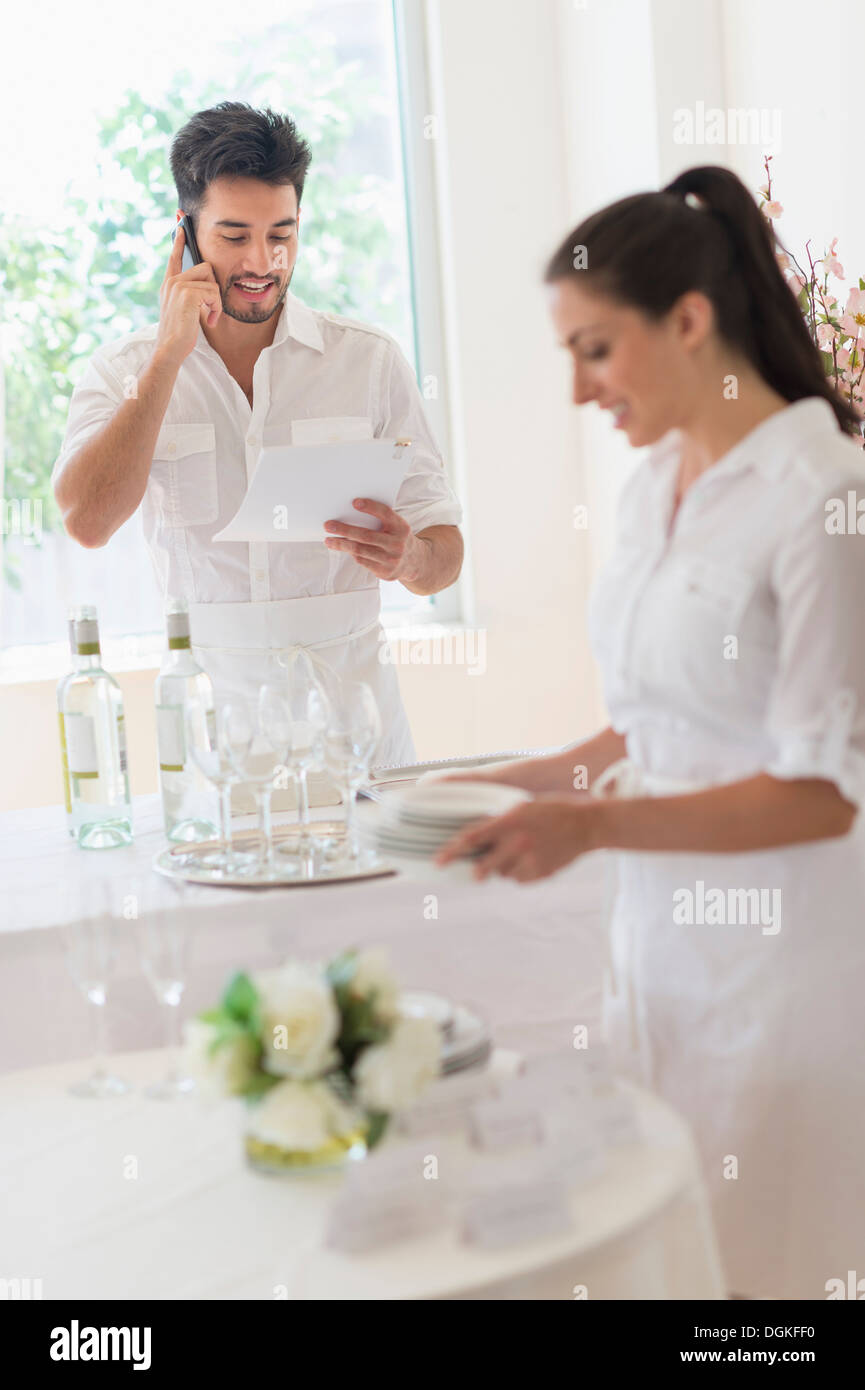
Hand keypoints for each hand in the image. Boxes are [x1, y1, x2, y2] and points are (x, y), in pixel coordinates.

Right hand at [155, 225, 221, 367]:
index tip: (181, 224)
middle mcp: (172, 282)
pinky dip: (216, 309)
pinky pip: (213, 293)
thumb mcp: (185, 310)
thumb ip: (191, 294)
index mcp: (169, 284)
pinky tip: (208, 321)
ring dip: (215, 301)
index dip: (179, 240)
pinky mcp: (187, 293)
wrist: (170, 348)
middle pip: (205, 267)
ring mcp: (178, 286)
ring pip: (211, 281)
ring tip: (207, 316)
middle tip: (209, 308)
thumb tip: (208, 285)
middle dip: (213, 288)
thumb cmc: (180, 333)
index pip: (174, 257)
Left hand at [323, 499, 425, 580]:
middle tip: (328, 525)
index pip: (385, 513)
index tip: (354, 502)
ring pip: (360, 550)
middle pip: (366, 535)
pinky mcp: (385, 572)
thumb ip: (380, 520)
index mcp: (401, 527)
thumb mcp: (396, 526)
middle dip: (344, 530)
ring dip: (341, 544)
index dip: (370, 507)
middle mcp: (398, 543)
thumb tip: (351, 514)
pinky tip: (343, 548)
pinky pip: (362, 561)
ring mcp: (391, 559)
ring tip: (329, 540)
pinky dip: (352, 554)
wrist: (414, 562)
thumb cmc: (397, 538)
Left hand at [434, 796, 600, 881]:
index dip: (451, 851)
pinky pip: (519, 880)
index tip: (438, 862)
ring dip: (504, 868)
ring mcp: (530, 860)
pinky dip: (520, 874)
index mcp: (509, 821)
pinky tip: (533, 860)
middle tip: (474, 872)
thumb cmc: (552, 811)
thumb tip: (475, 839)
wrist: (587, 825)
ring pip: (503, 873)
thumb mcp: (522, 807)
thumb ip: (499, 822)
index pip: (472, 838)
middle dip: (477, 870)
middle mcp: (517, 842)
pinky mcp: (540, 873)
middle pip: (484, 866)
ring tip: (521, 853)